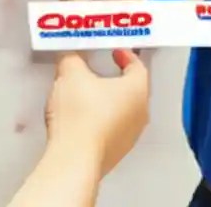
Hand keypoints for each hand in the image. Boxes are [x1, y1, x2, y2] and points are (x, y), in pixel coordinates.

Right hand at [45, 50, 149, 175]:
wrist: (74, 157)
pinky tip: (82, 120)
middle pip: (132, 89)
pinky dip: (101, 122)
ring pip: (122, 111)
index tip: (116, 53)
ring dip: (107, 102)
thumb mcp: (71, 73)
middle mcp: (139, 113)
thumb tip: (71, 56)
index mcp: (137, 90)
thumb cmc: (80, 117)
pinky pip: (112, 130)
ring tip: (86, 97)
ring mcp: (129, 135)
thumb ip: (72, 58)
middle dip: (115, 79)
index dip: (126, 56)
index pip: (138, 66)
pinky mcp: (115, 152)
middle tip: (100, 72)